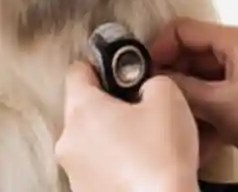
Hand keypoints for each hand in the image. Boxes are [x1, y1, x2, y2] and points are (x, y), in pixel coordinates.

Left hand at [56, 63, 198, 191]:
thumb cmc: (160, 155)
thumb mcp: (168, 97)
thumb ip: (151, 80)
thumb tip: (145, 87)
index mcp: (82, 109)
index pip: (77, 70)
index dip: (102, 66)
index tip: (123, 73)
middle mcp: (69, 140)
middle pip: (85, 109)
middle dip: (114, 106)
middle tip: (145, 111)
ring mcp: (74, 172)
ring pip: (93, 141)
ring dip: (116, 137)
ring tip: (150, 144)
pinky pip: (100, 167)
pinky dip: (118, 164)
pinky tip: (145, 167)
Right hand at [151, 18, 237, 157]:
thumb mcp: (220, 105)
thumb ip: (183, 88)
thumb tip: (155, 80)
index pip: (186, 30)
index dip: (160, 48)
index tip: (142, 72)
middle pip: (199, 55)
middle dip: (176, 79)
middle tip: (155, 101)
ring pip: (213, 79)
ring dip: (192, 102)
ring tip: (176, 124)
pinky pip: (230, 96)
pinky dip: (213, 113)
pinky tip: (201, 139)